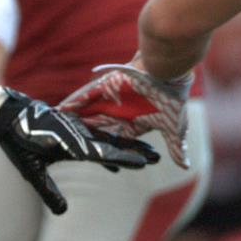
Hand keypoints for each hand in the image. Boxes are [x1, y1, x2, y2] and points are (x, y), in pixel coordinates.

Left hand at [0, 88, 159, 214]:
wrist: (7, 114)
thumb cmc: (17, 143)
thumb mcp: (30, 171)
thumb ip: (48, 191)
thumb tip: (63, 213)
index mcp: (70, 145)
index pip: (104, 154)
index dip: (125, 159)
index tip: (145, 162)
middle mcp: (77, 134)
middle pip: (112, 144)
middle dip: (135, 150)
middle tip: (158, 156)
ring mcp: (75, 128)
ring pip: (106, 139)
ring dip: (125, 147)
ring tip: (145, 154)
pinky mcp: (70, 124)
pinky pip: (94, 136)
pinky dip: (107, 147)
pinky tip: (112, 163)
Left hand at [59, 62, 191, 168]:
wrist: (172, 72)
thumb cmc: (174, 99)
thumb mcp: (174, 128)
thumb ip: (176, 147)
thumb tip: (186, 167)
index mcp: (133, 123)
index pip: (115, 140)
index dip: (102, 149)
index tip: (89, 158)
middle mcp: (119, 112)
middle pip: (95, 127)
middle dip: (81, 135)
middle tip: (64, 145)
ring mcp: (111, 99)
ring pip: (87, 111)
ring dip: (72, 119)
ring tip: (55, 128)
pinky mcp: (105, 86)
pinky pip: (85, 95)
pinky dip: (73, 102)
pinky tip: (59, 109)